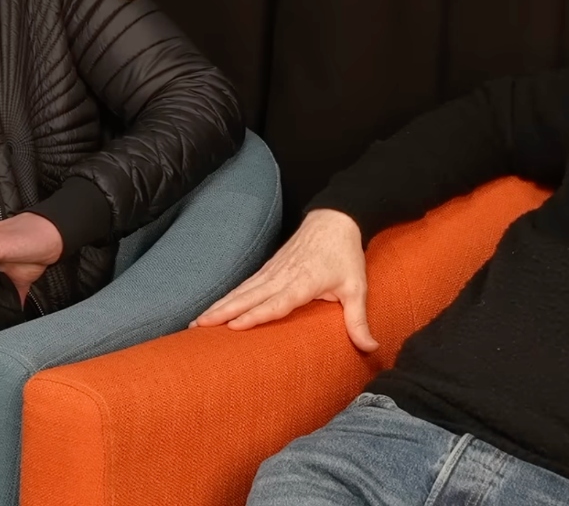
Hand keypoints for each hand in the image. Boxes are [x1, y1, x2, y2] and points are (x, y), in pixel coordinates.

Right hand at [192, 208, 377, 351]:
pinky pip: (246, 284)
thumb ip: (359, 319)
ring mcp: (273, 270)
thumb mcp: (358, 288)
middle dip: (225, 312)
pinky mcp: (269, 267)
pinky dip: (228, 296)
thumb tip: (371, 348)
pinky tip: (214, 308)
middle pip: (250, 296)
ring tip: (197, 321)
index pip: (277, 301)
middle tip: (199, 327)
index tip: (235, 325)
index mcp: (304, 281)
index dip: (256, 314)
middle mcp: (283, 275)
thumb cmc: (345, 255)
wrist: (335, 219)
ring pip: (243, 290)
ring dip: (220, 305)